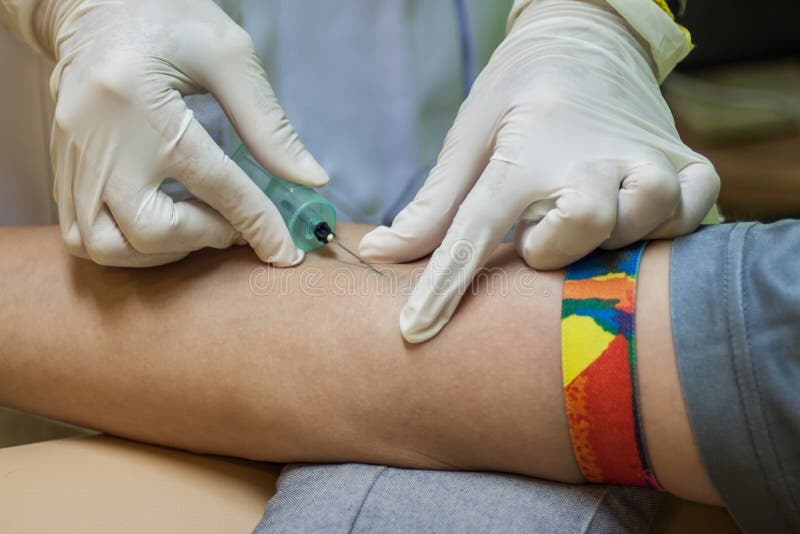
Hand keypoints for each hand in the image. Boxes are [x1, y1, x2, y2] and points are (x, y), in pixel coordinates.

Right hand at [36, 0, 327, 266]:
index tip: (284, 252)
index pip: (212, 184)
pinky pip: (79, 234)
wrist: (94, 6)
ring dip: (161, 252)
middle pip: (148, 229)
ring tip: (196, 226)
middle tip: (231, 224)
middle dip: (203, 239)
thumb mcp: (228, 55)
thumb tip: (309, 179)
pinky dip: (126, 246)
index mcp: (140, 103)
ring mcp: (73, 159)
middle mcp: (98, 139)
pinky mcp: (62, 168)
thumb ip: (268, 123)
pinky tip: (161, 222)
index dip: (257, 224)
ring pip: (104, 245)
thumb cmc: (165, 19)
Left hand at [359, 0, 718, 341]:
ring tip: (591, 224)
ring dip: (614, 235)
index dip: (445, 286)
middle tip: (538, 236)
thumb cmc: (518, 93)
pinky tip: (640, 222)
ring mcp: (646, 155)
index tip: (416, 330)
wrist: (585, 39)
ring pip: (648, 212)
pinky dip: (671, 225)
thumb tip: (384, 251)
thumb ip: (434, 205)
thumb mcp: (470, 139)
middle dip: (554, 247)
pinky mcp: (687, 160)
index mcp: (525, 148)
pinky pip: (695, 208)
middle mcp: (591, 151)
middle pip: (585, 220)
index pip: (477, 227)